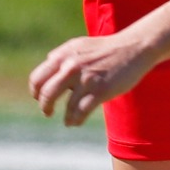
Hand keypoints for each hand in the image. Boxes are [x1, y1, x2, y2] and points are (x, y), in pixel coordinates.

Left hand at [28, 31, 158, 126]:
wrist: (133, 47)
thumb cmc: (105, 48)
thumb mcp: (78, 46)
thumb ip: (62, 57)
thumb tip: (47, 66)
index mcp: (62, 55)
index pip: (38, 78)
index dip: (35, 91)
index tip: (38, 98)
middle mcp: (70, 66)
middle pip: (46, 94)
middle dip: (45, 106)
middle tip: (47, 112)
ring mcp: (85, 79)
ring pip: (67, 106)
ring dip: (65, 116)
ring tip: (67, 120)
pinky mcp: (100, 90)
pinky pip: (81, 112)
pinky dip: (75, 120)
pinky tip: (74, 122)